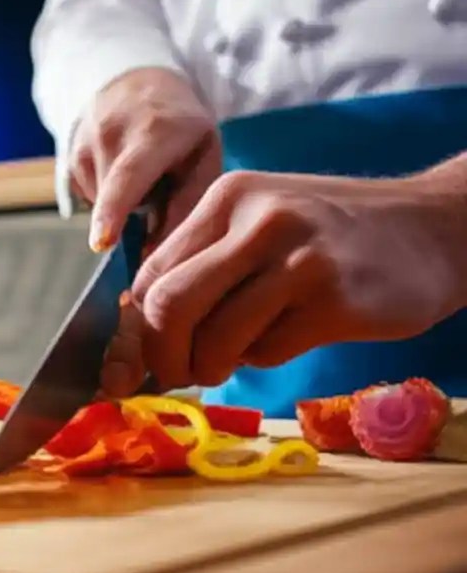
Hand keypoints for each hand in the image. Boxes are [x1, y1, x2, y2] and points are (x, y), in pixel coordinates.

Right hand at [70, 67, 221, 251]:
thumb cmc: (181, 128)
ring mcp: (82, 143)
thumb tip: (157, 258)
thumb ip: (186, 207)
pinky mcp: (67, 158)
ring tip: (142, 176)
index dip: (113, 212)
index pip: (128, 176)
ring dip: (121, 205)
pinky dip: (106, 196)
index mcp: (153, 131)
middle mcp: (110, 133)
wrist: (135, 84)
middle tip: (160, 199)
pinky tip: (121, 172)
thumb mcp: (202, 157)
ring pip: (99, 202)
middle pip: (114, 200)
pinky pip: (88, 195)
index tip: (101, 243)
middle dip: (133, 218)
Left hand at [99, 169, 466, 396]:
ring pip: (213, 337)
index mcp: (226, 198)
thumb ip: (202, 267)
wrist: (433, 229)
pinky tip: (284, 340)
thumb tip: (140, 337)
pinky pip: (267, 350)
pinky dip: (261, 360)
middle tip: (178, 375)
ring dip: (210, 367)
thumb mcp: (259, 226)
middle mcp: (258, 220)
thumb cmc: (330, 238)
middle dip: (161, 356)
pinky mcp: (335, 300)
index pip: (150, 274)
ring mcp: (299, 258)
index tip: (147, 355)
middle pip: (168, 305)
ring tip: (228, 363)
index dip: (138, 327)